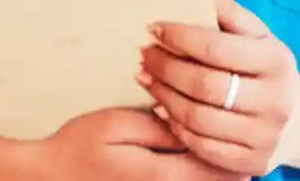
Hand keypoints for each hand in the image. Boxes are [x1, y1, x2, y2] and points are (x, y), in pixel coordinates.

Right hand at [28, 107, 251, 180]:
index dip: (234, 152)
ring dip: (213, 174)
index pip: (210, 167)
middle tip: (249, 146)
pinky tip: (199, 166)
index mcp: (159, 174)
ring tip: (234, 159)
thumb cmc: (80, 145)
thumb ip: (159, 127)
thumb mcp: (118, 125)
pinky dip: (193, 176)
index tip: (249, 134)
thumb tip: (193, 124)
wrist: (51, 175)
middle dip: (230, 167)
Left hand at [139, 0, 299, 176]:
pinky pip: (202, 146)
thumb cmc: (264, 68)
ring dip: (163, 96)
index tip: (154, 27)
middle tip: (143, 54)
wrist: (295, 118)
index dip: (180, 37)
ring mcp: (263, 136)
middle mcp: (274, 101)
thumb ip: (232, 12)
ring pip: (198, 118)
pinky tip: (160, 106)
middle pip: (204, 85)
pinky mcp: (250, 162)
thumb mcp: (257, 36)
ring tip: (145, 77)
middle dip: (166, 67)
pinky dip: (175, 126)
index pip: (217, 48)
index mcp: (276, 62)